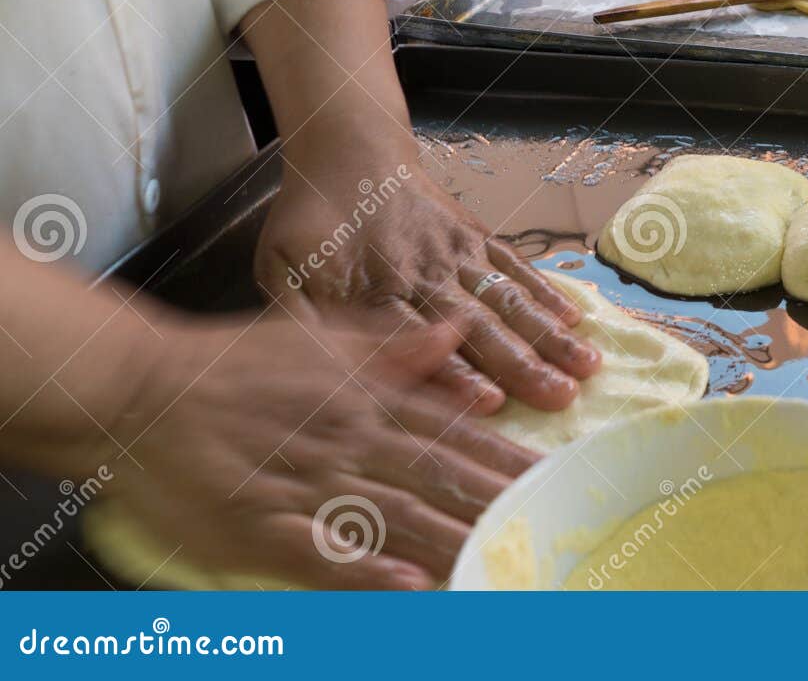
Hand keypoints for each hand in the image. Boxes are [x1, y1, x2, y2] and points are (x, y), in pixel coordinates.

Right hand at [107, 314, 534, 588]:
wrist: (143, 390)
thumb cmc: (232, 364)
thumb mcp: (318, 336)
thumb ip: (391, 343)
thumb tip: (455, 332)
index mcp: (365, 400)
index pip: (451, 432)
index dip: (505, 456)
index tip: (554, 475)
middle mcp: (348, 443)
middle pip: (438, 476)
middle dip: (497, 502)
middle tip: (551, 522)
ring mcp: (308, 487)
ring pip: (396, 517)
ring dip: (453, 540)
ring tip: (505, 559)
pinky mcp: (263, 528)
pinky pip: (324, 555)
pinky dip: (368, 571)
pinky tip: (411, 586)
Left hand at [255, 156, 600, 415]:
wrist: (348, 151)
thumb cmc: (311, 220)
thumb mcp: (280, 268)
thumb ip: (298, 319)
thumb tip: (309, 372)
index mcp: (371, 289)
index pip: (415, 339)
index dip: (452, 372)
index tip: (489, 402)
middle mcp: (423, 272)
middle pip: (476, 325)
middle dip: (521, 363)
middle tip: (560, 397)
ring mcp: (457, 253)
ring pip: (507, 298)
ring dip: (547, 334)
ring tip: (586, 366)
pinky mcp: (478, 236)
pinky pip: (516, 266)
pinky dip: (546, 291)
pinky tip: (575, 317)